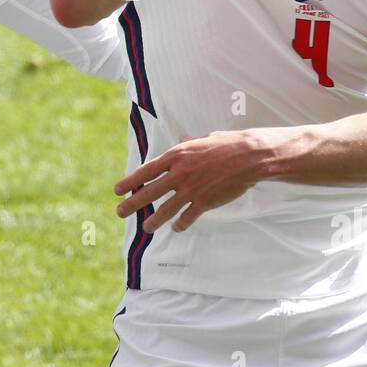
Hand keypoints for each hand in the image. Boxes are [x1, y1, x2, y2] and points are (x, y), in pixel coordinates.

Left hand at [114, 129, 281, 232]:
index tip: (117, 190)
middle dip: (132, 204)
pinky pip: (187, 217)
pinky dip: (180, 224)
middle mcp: (179, 172)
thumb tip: (181, 138)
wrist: (249, 157)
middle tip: (120, 212)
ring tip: (145, 228)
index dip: (130, 182)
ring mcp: (191, 189)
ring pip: (165, 209)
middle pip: (150, 192)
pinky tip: (176, 227)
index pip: (146, 171)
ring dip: (153, 220)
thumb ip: (189, 142)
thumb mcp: (203, 139)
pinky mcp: (205, 201)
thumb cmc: (228, 144)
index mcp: (177, 155)